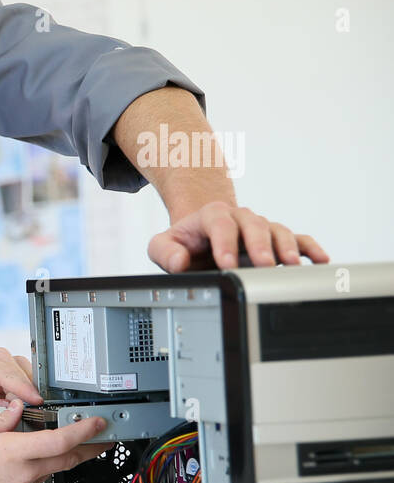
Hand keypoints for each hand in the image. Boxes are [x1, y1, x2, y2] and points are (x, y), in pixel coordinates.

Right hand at [0, 405, 107, 482]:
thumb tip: (15, 409)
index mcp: (13, 452)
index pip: (60, 440)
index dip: (85, 431)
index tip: (99, 422)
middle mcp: (24, 474)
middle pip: (68, 459)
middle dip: (91, 447)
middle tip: (104, 436)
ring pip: (50, 469)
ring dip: (54, 456)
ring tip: (41, 444)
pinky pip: (34, 481)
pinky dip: (33, 469)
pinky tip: (15, 464)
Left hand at [149, 201, 328, 271]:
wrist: (201, 237)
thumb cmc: (183, 243)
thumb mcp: (162, 246)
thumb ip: (164, 252)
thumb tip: (178, 262)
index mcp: (212, 216)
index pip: (220, 224)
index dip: (224, 243)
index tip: (226, 264)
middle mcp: (240, 218)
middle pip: (253, 225)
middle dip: (259, 245)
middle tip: (263, 265)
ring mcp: (261, 228)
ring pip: (277, 231)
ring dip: (286, 247)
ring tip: (291, 266)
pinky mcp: (276, 239)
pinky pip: (298, 239)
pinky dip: (309, 248)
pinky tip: (320, 260)